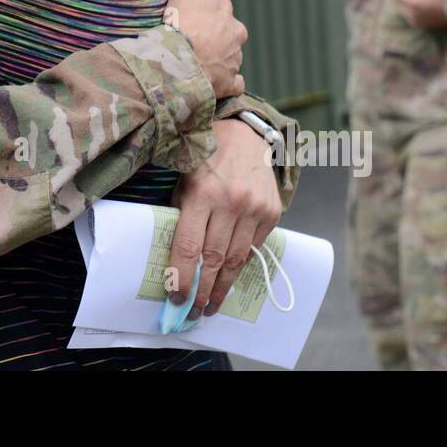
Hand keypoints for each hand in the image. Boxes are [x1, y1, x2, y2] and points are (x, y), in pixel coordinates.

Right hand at [166, 0, 247, 98]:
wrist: (181, 60)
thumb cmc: (182, 21)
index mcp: (227, 12)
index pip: (219, 7)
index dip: (204, 10)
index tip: (190, 15)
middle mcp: (235, 36)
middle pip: (230, 32)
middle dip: (218, 35)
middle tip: (196, 38)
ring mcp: (233, 61)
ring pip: (231, 57)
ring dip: (221, 58)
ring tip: (200, 61)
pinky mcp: (229, 84)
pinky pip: (233, 83)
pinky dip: (227, 83)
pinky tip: (215, 82)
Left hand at [168, 119, 282, 318]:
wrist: (248, 134)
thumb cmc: (206, 156)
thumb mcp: (183, 177)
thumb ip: (179, 212)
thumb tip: (174, 258)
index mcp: (203, 192)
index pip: (190, 245)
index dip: (182, 276)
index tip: (175, 298)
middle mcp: (231, 202)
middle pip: (214, 259)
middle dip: (202, 291)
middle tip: (193, 312)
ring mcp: (255, 208)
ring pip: (236, 260)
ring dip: (222, 288)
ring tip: (211, 306)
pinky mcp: (272, 212)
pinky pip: (254, 248)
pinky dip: (239, 267)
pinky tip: (228, 279)